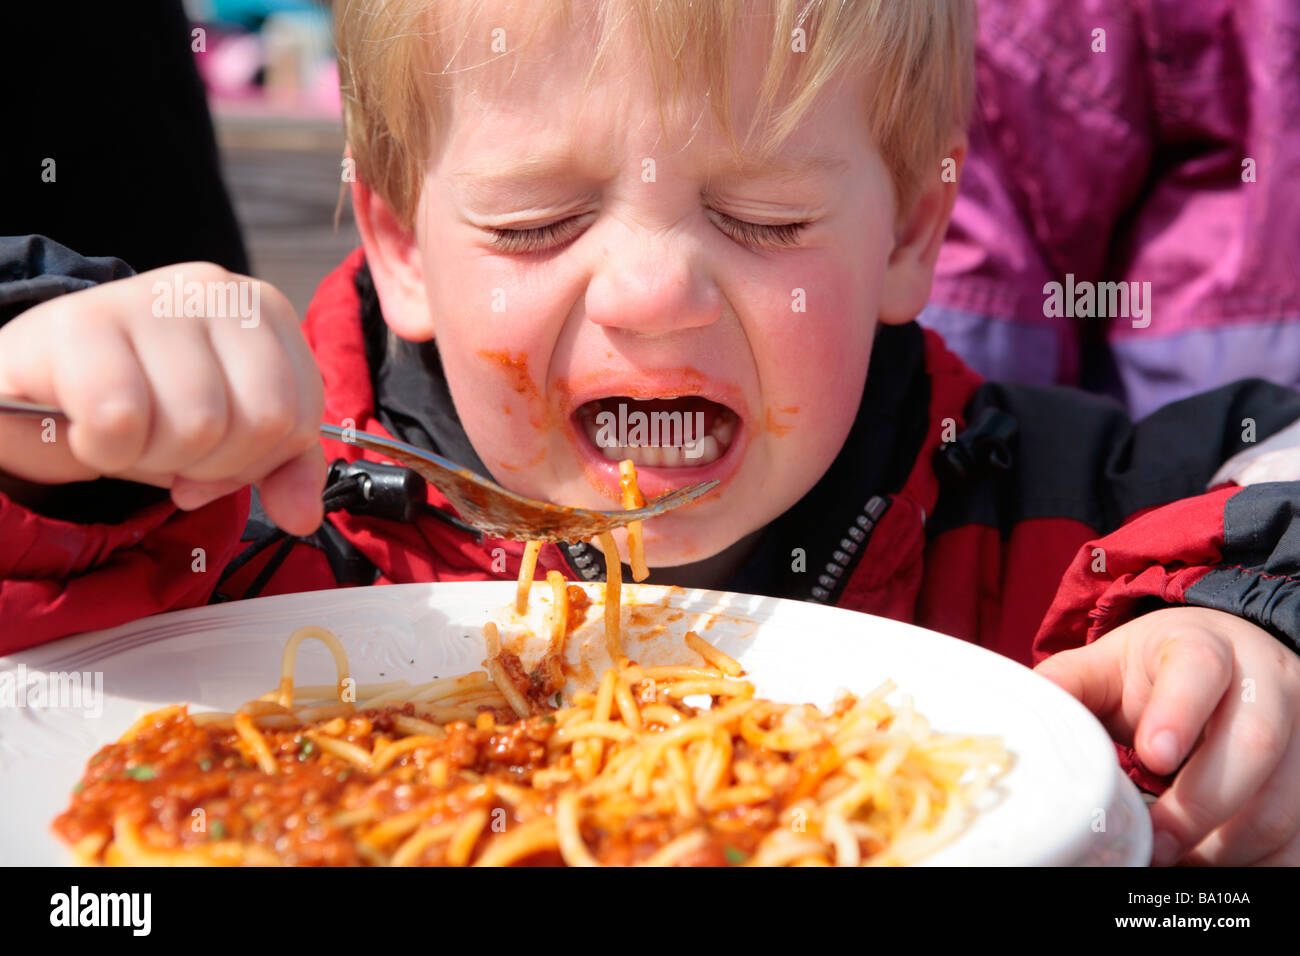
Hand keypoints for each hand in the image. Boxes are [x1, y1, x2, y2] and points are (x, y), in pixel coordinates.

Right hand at [0, 263, 324, 533]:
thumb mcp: (229, 437)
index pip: (300, 415)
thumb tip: (303, 515)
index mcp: (265, 312)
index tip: (214, 459)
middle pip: (261, 422)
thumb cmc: (145, 403)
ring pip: (198, 425)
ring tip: (129, 434)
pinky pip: (122, 419)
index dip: (257, 461)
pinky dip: (106, 449)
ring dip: (156, 458)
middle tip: (167, 448)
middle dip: (212, 464)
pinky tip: (90, 428)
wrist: (37, 385)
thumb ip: (283, 467)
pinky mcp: (81, 322)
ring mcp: (150, 297)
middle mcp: (217, 290)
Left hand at [1035, 606, 1299, 864]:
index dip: (1178, 712)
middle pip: (1253, 745)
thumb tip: (1033, 715)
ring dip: (1228, 845)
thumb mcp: (1106, 663)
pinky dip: (1259, 862)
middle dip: (1201, 804)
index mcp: (1204, 646)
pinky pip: (1299, 834)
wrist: (1227, 656)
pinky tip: (1211, 868)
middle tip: (1156, 842)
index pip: (1198, 669)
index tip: (1152, 756)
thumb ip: (1067, 684)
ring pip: (1283, 800)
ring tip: (1175, 862)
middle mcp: (1266, 683)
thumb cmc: (1155, 669)